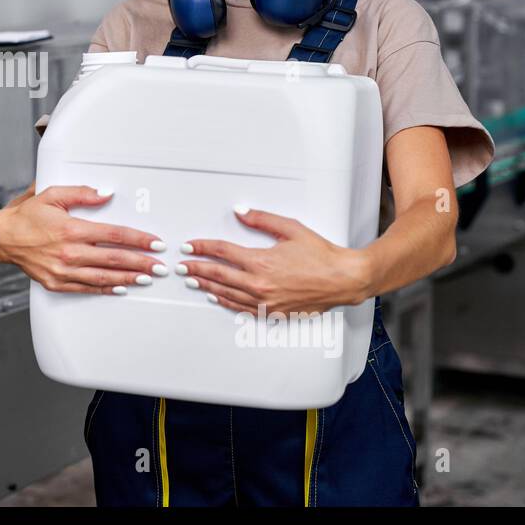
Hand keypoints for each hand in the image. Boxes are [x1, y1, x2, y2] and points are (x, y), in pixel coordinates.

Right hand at [0, 185, 166, 293]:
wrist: (3, 237)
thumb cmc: (28, 215)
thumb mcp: (52, 195)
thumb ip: (81, 194)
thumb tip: (106, 194)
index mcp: (72, 229)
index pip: (115, 235)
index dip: (139, 240)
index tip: (155, 243)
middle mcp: (69, 252)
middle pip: (114, 259)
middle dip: (142, 263)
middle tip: (161, 266)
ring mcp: (63, 271)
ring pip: (104, 277)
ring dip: (129, 278)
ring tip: (148, 278)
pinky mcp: (56, 283)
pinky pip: (87, 288)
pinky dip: (106, 289)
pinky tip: (121, 288)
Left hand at [177, 206, 369, 314]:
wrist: (343, 280)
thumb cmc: (321, 256)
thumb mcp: (291, 229)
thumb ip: (261, 219)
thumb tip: (240, 212)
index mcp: (261, 262)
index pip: (222, 252)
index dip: (202, 247)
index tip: (189, 246)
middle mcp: (259, 284)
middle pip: (218, 274)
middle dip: (196, 268)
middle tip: (182, 265)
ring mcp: (264, 301)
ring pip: (226, 293)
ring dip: (206, 285)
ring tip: (192, 279)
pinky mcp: (272, 311)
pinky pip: (241, 307)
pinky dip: (225, 301)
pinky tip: (216, 296)